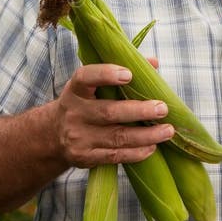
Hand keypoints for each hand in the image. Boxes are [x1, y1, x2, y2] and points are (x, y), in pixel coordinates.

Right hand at [55, 63, 174, 167]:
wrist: (54, 135)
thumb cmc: (85, 103)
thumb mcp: (92, 86)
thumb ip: (121, 72)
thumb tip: (154, 63)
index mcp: (76, 90)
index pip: (85, 77)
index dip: (106, 74)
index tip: (129, 74)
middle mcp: (74, 113)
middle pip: (108, 112)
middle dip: (139, 111)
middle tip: (163, 108)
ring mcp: (78, 137)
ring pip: (116, 137)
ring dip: (146, 135)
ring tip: (167, 131)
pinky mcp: (85, 157)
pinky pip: (114, 156)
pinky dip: (136, 152)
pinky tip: (152, 147)